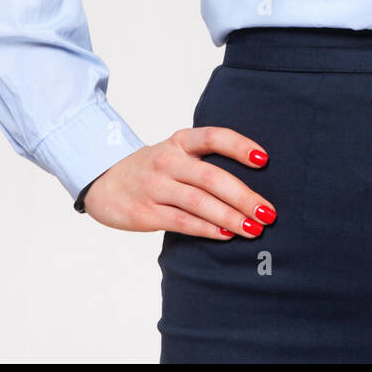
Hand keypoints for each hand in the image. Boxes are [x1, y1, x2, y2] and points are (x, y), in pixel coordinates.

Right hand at [83, 127, 276, 239]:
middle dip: (244, 196)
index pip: (213, 137)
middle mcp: (167, 161)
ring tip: (254, 228)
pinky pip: (182, 222)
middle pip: (211, 177)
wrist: (103, 182)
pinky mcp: (145, 212)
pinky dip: (207, 229)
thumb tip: (255, 182)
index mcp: (180, 142)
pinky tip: (226, 235)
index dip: (240, 146)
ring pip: (199, 202)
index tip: (264, 159)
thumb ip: (206, 161)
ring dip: (230, 217)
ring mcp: (155, 187)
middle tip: (268, 213)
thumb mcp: (176, 153)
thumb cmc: (154, 169)